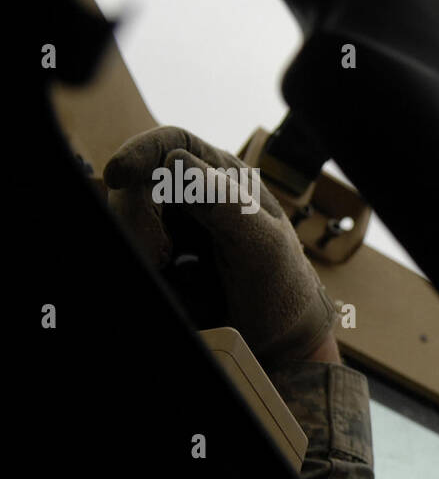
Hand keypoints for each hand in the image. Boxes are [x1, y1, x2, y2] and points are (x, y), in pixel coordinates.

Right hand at [105, 126, 336, 367]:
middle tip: (152, 255)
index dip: (139, 151)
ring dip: (135, 238)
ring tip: (161, 266)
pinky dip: (143, 256)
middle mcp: (191, 193)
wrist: (276, 334)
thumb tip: (177, 160)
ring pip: (127, 216)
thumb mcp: (262, 246)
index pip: (172, 143)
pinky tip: (163, 273)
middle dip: (134, 213)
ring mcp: (169, 224)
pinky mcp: (156, 254)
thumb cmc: (280, 284)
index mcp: (223, 177)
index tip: (117, 175)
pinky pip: (134, 242)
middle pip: (137, 183)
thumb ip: (227, 204)